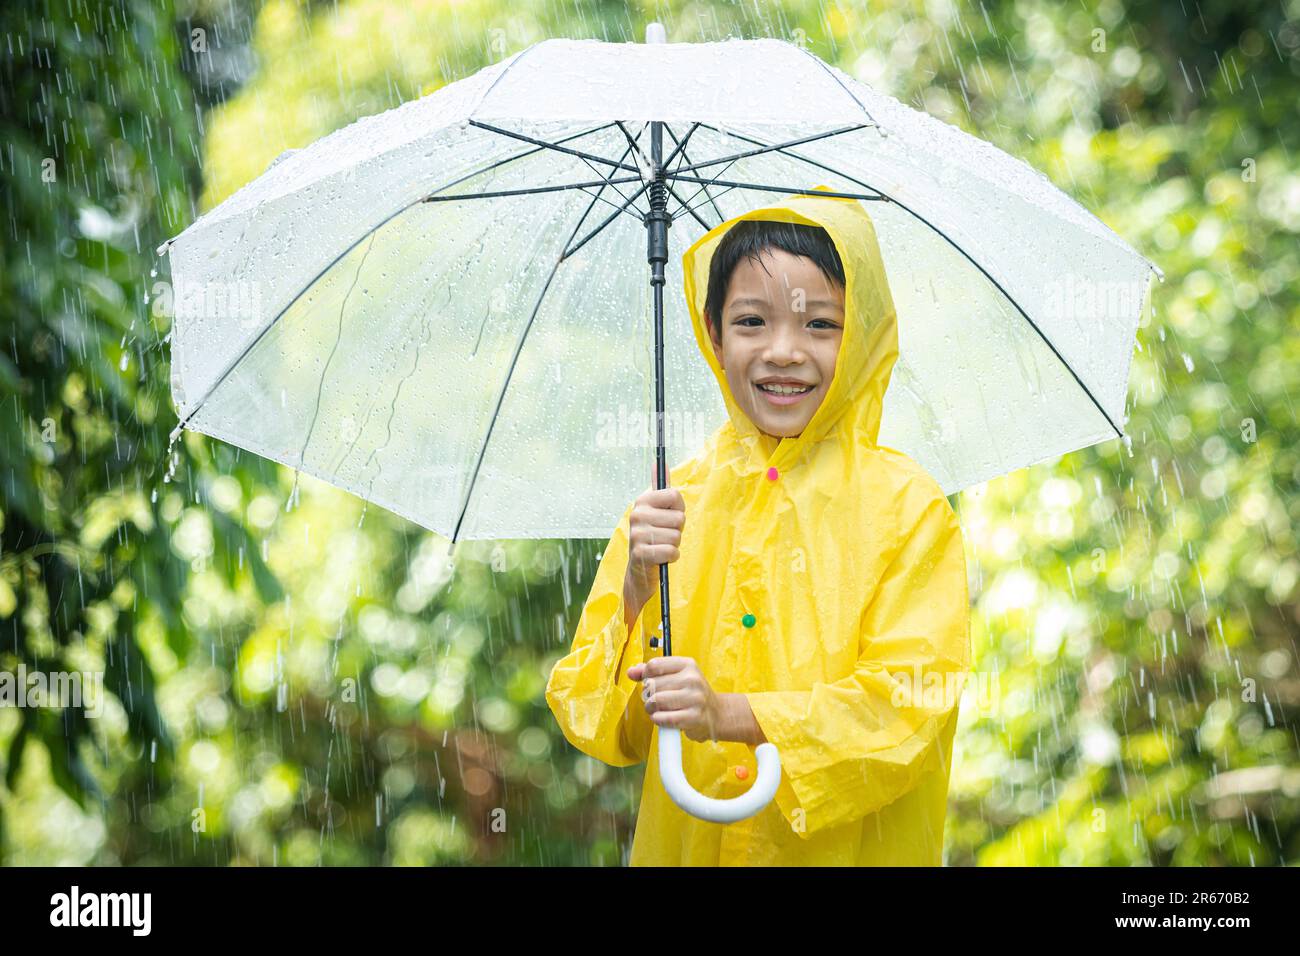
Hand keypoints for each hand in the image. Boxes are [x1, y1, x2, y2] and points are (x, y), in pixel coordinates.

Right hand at [623, 476, 684, 614]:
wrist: (639, 569)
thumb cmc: (654, 536)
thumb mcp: (656, 510)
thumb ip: (661, 488)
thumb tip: (660, 463)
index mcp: (642, 500)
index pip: (675, 496)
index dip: (678, 509)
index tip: (668, 517)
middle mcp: (637, 514)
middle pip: (679, 517)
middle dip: (677, 530)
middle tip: (664, 536)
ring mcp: (637, 534)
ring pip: (676, 536)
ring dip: (673, 544)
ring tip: (661, 546)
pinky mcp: (641, 553)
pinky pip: (672, 551)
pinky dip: (671, 557)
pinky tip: (661, 557)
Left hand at [627, 657, 723, 742]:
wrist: (716, 714)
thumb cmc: (691, 695)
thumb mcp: (676, 677)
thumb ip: (652, 673)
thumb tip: (631, 672)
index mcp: (687, 665)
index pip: (654, 665)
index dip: (645, 676)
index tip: (649, 682)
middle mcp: (693, 679)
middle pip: (653, 685)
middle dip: (648, 695)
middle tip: (655, 700)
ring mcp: (695, 698)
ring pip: (656, 701)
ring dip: (651, 709)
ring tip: (658, 710)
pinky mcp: (694, 717)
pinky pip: (664, 718)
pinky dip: (658, 720)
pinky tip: (662, 718)